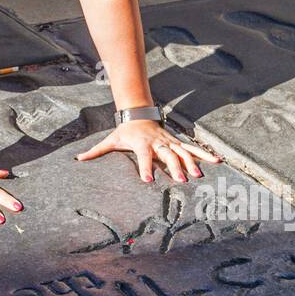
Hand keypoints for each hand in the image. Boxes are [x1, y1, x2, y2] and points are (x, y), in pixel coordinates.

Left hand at [76, 119, 220, 183]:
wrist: (139, 114)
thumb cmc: (124, 132)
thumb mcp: (110, 140)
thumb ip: (95, 152)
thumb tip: (77, 159)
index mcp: (141, 144)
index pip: (144, 157)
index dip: (145, 168)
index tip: (148, 181)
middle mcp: (158, 143)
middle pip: (167, 156)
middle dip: (174, 168)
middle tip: (180, 181)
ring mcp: (169, 142)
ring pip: (183, 152)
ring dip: (192, 163)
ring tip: (199, 176)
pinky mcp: (177, 142)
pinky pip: (193, 149)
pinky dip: (205, 155)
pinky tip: (217, 161)